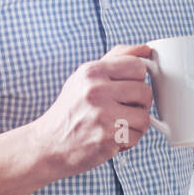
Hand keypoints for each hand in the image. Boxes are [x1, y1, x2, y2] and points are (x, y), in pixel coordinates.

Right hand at [30, 44, 153, 179]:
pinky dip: (129, 140)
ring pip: (144, 116)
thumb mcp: (85, 77)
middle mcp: (96, 90)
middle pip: (145, 91)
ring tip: (116, 124)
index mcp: (92, 71)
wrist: (48, 145)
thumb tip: (145, 50)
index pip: (137, 66)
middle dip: (139, 103)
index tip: (127, 89)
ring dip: (135, 124)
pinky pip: (137, 135)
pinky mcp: (108, 138)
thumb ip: (116, 60)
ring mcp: (102, 115)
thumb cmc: (70, 110)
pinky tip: (112, 138)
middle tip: (122, 110)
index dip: (137, 79)